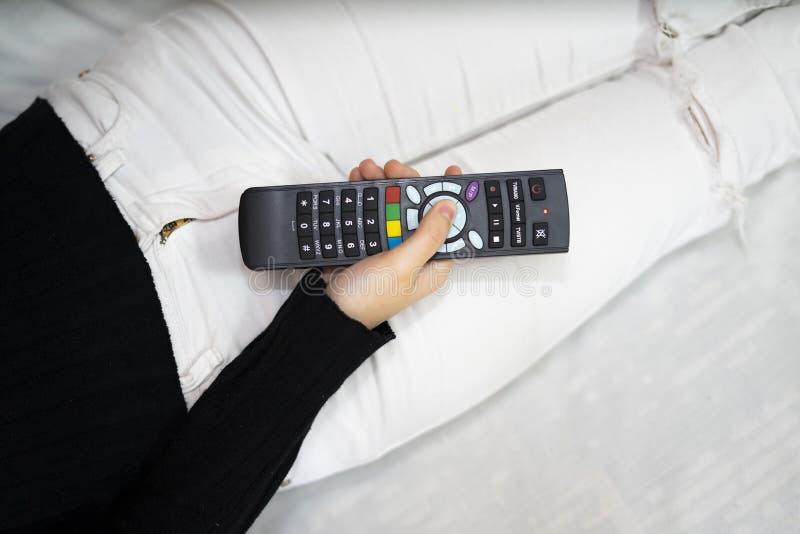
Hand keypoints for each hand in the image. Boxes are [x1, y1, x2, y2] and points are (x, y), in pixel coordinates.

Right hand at [325, 159, 462, 328]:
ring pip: (394, 206)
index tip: (449, 172)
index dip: (452, 197)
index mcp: (432, 263)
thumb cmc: (367, 300)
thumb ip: (428, 235)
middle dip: (408, 184)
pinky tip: (357, 181)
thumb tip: (450, 206)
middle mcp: (415, 254)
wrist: (327, 311)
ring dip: (383, 184)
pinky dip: (366, 195)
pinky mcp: (371, 242)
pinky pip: (373, 212)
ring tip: (367, 170)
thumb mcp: (403, 265)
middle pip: (420, 209)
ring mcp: (392, 246)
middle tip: (392, 167)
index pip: (452, 225)